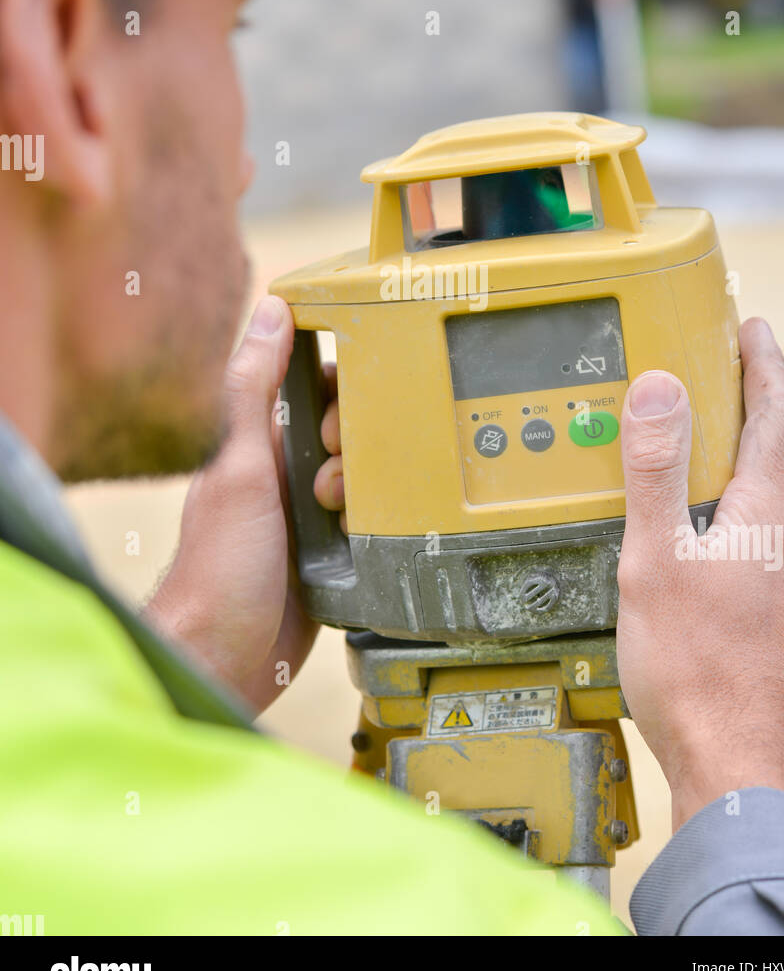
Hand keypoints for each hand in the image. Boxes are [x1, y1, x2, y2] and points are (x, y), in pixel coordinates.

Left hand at [144, 295, 343, 713]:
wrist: (222, 662)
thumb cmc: (216, 569)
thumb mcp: (240, 468)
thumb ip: (253, 388)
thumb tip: (270, 309)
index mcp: (260, 446)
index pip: (319, 391)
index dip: (343, 394)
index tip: (347, 416)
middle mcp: (285, 478)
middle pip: (352, 435)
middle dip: (361, 451)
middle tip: (337, 484)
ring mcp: (308, 521)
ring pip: (368, 481)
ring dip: (371, 496)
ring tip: (344, 520)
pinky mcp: (330, 561)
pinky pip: (372, 529)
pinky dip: (379, 531)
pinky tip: (374, 542)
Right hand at [616, 317, 783, 830]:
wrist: (739, 764)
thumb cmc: (695, 672)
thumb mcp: (653, 560)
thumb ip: (657, 471)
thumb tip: (663, 389)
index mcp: (764, 518)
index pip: (776, 418)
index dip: (764, 367)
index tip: (752, 331)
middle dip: (782, 403)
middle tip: (752, 376)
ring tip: (750, 441)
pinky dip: (779, 503)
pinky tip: (748, 530)